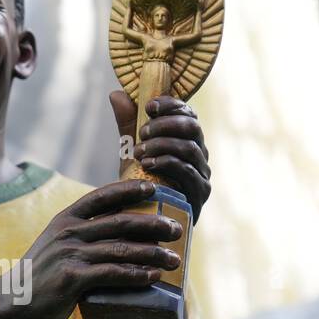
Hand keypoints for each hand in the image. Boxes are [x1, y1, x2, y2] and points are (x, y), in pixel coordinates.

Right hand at [4, 179, 183, 318]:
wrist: (10, 306)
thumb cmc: (38, 280)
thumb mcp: (53, 248)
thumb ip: (79, 239)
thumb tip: (116, 237)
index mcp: (63, 220)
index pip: (100, 197)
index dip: (128, 189)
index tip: (152, 188)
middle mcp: (67, 233)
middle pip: (119, 222)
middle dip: (153, 223)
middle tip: (176, 229)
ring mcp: (70, 255)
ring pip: (121, 249)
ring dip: (152, 253)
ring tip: (174, 259)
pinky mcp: (73, 279)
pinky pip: (113, 274)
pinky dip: (136, 275)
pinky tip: (153, 277)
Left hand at [109, 90, 211, 221]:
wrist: (142, 224)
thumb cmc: (140, 186)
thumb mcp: (131, 152)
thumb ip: (128, 124)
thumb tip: (116, 94)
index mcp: (187, 140)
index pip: (188, 113)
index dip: (172, 105)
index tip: (150, 106)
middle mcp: (199, 155)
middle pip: (193, 126)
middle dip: (165, 124)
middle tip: (142, 132)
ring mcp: (202, 175)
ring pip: (190, 148)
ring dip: (162, 144)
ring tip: (139, 151)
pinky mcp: (200, 194)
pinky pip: (187, 171)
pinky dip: (167, 162)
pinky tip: (148, 163)